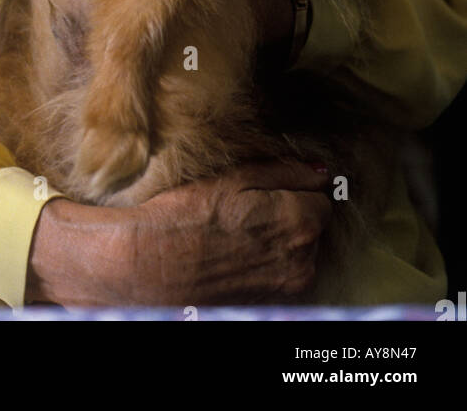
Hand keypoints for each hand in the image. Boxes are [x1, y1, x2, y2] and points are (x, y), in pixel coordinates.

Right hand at [25, 159, 332, 306]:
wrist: (151, 266)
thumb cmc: (188, 216)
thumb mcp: (234, 178)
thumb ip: (284, 171)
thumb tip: (319, 171)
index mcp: (301, 223)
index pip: (322, 197)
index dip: (294, 188)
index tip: (267, 187)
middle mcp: (303, 260)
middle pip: (314, 226)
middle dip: (291, 213)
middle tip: (248, 207)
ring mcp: (288, 287)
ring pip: (299, 250)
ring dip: (280, 239)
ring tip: (239, 231)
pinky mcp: (271, 303)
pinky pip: (283, 273)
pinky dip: (268, 261)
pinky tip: (237, 252)